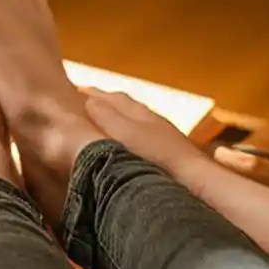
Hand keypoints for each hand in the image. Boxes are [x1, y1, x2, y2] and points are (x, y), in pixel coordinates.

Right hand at [82, 89, 210, 190]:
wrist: (195, 179)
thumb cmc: (157, 155)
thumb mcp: (126, 134)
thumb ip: (107, 117)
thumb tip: (88, 100)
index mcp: (138, 112)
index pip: (111, 97)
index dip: (92, 93)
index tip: (73, 90)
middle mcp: (151, 118)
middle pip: (123, 105)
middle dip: (103, 101)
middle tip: (83, 102)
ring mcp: (161, 135)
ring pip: (133, 119)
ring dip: (116, 117)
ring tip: (100, 121)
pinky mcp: (167, 152)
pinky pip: (140, 135)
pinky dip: (127, 133)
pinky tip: (124, 144)